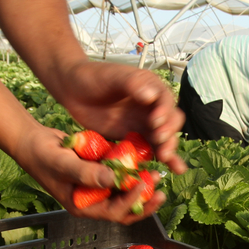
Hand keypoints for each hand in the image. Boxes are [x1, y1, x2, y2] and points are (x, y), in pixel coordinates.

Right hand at [13, 125, 166, 223]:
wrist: (33, 141)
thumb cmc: (42, 156)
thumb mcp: (63, 164)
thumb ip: (87, 173)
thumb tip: (113, 179)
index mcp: (84, 206)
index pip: (113, 212)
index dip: (130, 202)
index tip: (141, 185)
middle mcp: (93, 200)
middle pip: (124, 208)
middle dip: (144, 201)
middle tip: (160, 189)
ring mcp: (98, 187)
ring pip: (125, 192)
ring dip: (141, 186)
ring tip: (156, 174)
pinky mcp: (100, 173)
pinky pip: (120, 176)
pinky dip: (131, 171)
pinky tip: (144, 160)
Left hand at [54, 60, 186, 175]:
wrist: (74, 90)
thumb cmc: (93, 77)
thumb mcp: (112, 76)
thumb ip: (132, 84)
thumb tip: (151, 96)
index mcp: (152, 89)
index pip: (166, 102)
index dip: (164, 113)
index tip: (154, 122)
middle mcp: (153, 108)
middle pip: (170, 124)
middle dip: (168, 135)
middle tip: (160, 145)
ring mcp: (144, 125)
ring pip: (164, 139)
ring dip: (169, 150)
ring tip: (169, 162)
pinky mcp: (135, 140)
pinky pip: (151, 150)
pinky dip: (163, 160)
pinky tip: (174, 171)